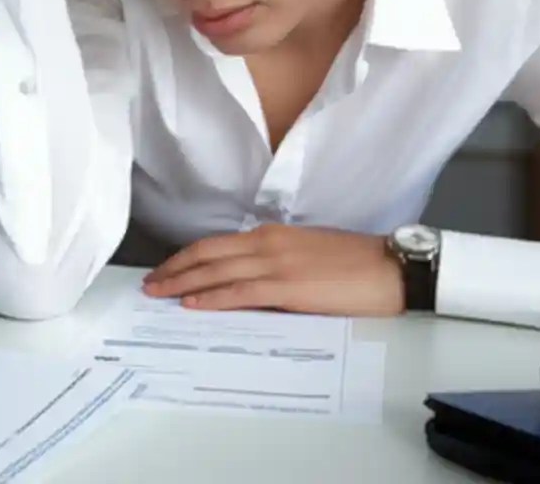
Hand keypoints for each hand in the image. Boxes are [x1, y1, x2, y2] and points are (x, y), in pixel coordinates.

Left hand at [142, 225, 405, 316]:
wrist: (390, 268)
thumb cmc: (355, 263)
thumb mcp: (305, 253)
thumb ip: (273, 261)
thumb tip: (247, 279)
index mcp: (271, 234)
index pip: (216, 244)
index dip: (186, 257)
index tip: (165, 269)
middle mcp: (267, 243)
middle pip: (207, 254)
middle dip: (174, 269)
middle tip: (149, 283)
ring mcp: (275, 264)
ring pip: (216, 272)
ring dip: (182, 284)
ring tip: (158, 294)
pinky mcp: (287, 286)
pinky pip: (240, 292)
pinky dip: (212, 298)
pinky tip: (192, 305)